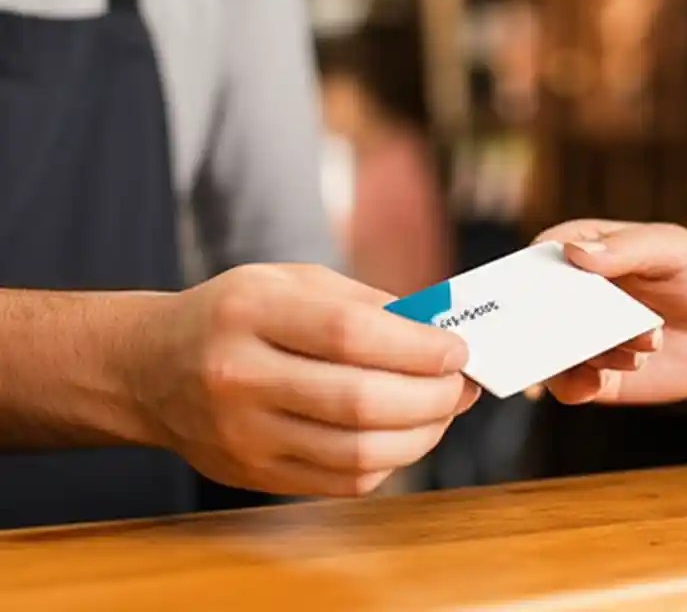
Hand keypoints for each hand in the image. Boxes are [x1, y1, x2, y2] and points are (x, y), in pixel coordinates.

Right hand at [126, 264, 476, 496]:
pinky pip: (344, 482)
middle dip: (431, 396)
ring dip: (421, 435)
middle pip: (360, 401)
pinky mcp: (252, 475)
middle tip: (460, 385)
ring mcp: (242, 435)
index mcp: (250, 313)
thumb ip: (364, 304)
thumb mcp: (290, 282)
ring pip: (358, 453)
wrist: (149, 369)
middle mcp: (239, 376)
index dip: (418, 347)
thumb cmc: (235, 316)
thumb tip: (439, 332)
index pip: (350, 335)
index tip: (457, 350)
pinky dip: (389, 461)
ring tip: (442, 411)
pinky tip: (403, 436)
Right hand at [533, 221, 686, 426]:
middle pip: (535, 305)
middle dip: (544, 321)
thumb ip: (630, 248)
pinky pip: (566, 384)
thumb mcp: (678, 250)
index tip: (536, 288)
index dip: (530, 269)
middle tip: (573, 327)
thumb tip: (576, 253)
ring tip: (640, 348)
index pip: (544, 252)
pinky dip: (573, 386)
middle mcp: (580, 294)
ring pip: (550, 348)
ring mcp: (586, 335)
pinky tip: (601, 381)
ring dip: (583, 352)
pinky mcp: (598, 374)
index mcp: (593, 249)